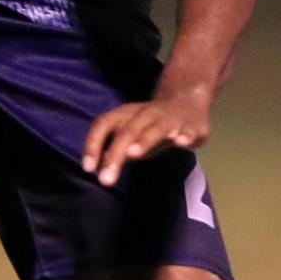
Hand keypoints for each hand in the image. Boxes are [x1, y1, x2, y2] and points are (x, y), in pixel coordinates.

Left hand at [80, 79, 214, 186]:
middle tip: (106, 180)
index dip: (94, 144)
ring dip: (144, 139)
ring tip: (133, 154)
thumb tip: (97, 167)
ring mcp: (170, 118)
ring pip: (156, 128)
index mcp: (127, 114)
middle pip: (128, 131)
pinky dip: (185, 135)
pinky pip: (188, 130)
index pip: (104, 124)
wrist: (187, 99)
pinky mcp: (192, 126)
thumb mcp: (129, 132)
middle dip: (116, 154)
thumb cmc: (151, 123)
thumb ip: (113, 149)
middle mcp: (146, 113)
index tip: (88, 168)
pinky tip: (181, 142)